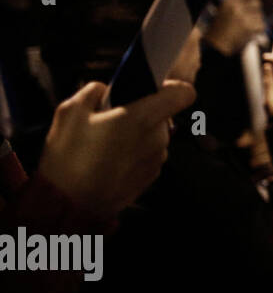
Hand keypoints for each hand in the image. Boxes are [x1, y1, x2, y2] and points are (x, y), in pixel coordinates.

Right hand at [37, 80, 194, 219]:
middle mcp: (158, 139)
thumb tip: (105, 89)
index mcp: (143, 117)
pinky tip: (108, 161)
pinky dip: (133, 154)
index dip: (170, 87)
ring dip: (136, 135)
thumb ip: (93, 91)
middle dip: (140, 112)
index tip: (152, 88)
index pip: (183, 93)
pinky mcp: (151, 177)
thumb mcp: (70, 112)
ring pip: (153, 136)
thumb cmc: (69, 158)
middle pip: (161, 115)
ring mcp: (157, 160)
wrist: (68, 205)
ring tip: (104, 144)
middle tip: (110, 119)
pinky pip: (147, 155)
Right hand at [205, 0, 264, 55]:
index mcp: (229, 1)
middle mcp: (237, 6)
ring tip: (245, 28)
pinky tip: (248, 33)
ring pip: (259, 15)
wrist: (217, 46)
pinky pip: (261, 25)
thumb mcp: (224, 11)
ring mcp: (245, 16)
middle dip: (256, 9)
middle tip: (251, 16)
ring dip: (256, 21)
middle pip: (256, 2)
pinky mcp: (252, 26)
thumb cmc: (220, 30)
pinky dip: (257, 30)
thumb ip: (237, 4)